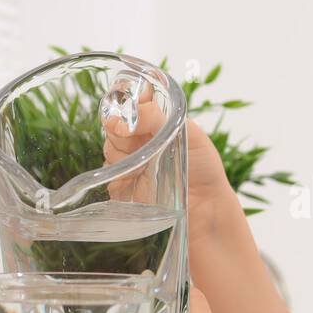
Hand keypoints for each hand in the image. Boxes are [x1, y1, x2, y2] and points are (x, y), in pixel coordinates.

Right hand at [104, 103, 236, 251]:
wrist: (206, 210)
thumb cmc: (203, 169)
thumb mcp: (188, 134)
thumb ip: (157, 118)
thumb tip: (125, 115)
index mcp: (154, 121)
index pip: (126, 102)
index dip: (122, 106)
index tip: (129, 116)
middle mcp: (139, 139)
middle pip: (111, 125)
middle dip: (122, 133)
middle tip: (142, 144)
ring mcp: (129, 162)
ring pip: (108, 150)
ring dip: (122, 156)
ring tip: (146, 166)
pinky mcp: (122, 186)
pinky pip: (107, 176)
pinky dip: (119, 177)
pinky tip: (137, 181)